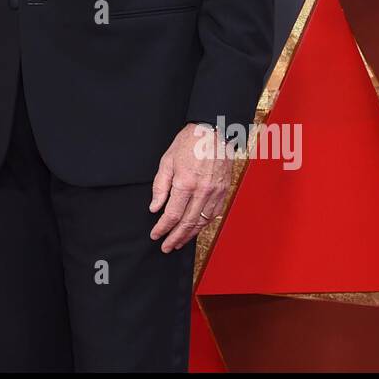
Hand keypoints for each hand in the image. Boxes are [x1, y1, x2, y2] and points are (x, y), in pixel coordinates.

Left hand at [149, 122, 229, 252]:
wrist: (213, 131)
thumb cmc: (189, 143)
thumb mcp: (167, 161)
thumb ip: (160, 186)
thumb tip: (155, 207)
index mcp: (186, 184)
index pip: (172, 215)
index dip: (162, 228)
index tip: (155, 235)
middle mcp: (202, 192)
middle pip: (187, 223)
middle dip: (175, 238)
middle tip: (166, 247)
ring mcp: (215, 193)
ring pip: (202, 222)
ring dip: (189, 235)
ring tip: (178, 242)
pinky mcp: (224, 191)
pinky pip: (213, 215)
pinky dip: (203, 225)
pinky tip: (194, 229)